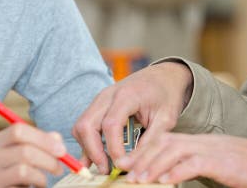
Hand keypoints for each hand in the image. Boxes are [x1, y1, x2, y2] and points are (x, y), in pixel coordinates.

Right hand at [0, 124, 65, 187]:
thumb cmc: (5, 172)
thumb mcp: (17, 154)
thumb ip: (37, 143)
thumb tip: (57, 138)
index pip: (19, 130)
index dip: (43, 138)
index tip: (61, 150)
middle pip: (24, 151)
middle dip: (48, 160)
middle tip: (59, 169)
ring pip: (23, 171)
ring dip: (41, 177)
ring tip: (43, 182)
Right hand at [72, 62, 192, 173]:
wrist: (163, 76)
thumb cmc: (165, 95)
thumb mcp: (165, 119)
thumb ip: (149, 141)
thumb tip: (132, 164)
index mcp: (127, 95)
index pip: (111, 125)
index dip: (113, 149)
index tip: (121, 165)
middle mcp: (108, 95)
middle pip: (87, 124)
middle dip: (93, 151)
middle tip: (106, 170)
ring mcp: (100, 99)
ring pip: (81, 125)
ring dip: (88, 147)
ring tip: (103, 165)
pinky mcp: (98, 104)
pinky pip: (85, 124)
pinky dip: (88, 141)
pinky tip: (97, 156)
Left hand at [117, 133, 246, 187]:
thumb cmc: (245, 167)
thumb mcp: (215, 163)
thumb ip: (194, 165)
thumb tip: (171, 176)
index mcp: (198, 141)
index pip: (164, 139)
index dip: (144, 150)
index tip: (128, 164)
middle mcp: (201, 141)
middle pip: (164, 142)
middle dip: (142, 156)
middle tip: (125, 171)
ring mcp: (211, 150)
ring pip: (174, 151)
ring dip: (153, 165)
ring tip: (139, 178)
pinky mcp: (221, 162)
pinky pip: (194, 164)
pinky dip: (177, 172)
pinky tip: (164, 181)